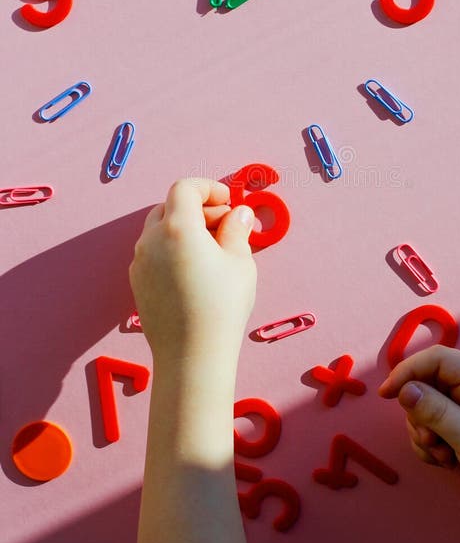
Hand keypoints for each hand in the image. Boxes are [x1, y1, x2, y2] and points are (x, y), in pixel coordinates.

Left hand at [129, 178, 255, 366]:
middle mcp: (151, 239)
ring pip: (159, 229)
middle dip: (198, 208)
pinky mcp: (137, 281)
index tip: (228, 200)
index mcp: (177, 227)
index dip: (208, 187)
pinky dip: (172, 247)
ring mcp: (139, 261)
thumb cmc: (221, 306)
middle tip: (225, 224)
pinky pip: (153, 251)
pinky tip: (194, 269)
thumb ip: (237, 230)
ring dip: (184, 227)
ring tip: (212, 248)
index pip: (185, 188)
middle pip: (170, 206)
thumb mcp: (240, 262)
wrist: (192, 355)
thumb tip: (239, 214)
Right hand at [378, 345, 459, 510]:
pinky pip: (431, 428)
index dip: (408, 370)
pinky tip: (445, 462)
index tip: (387, 394)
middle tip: (430, 440)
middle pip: (426, 384)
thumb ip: (436, 411)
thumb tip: (404, 390)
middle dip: (419, 414)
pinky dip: (430, 445)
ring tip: (443, 456)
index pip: (436, 359)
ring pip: (424, 408)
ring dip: (424, 434)